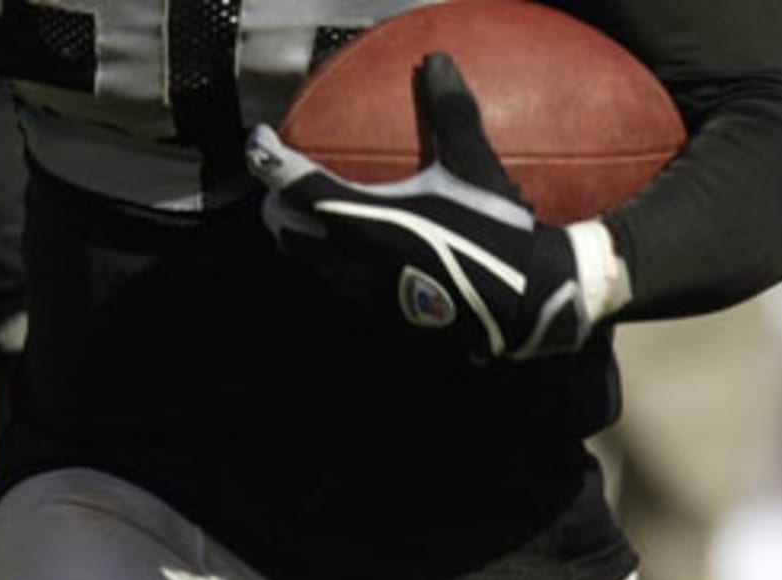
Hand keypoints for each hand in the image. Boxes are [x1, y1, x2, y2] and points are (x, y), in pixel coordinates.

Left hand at [247, 53, 627, 360]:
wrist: (523, 300)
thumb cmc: (496, 229)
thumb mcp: (473, 165)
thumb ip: (449, 113)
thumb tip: (436, 63)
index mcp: (363, 218)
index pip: (297, 183)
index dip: (267, 159)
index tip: (257, 141)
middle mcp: (351, 258)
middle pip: (286, 230)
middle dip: (277, 207)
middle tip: (280, 186)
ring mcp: (362, 292)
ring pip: (310, 263)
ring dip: (302, 238)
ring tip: (310, 219)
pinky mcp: (380, 314)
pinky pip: (340, 284)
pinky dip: (334, 262)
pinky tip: (357, 253)